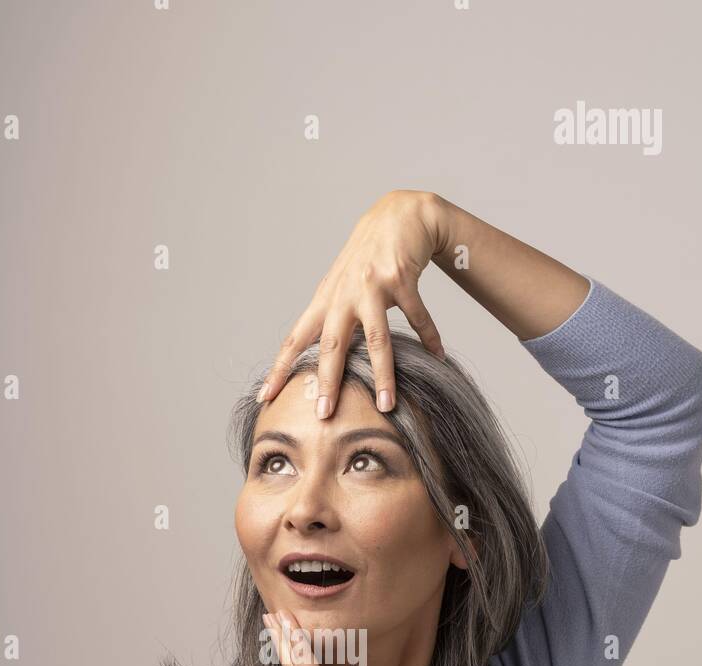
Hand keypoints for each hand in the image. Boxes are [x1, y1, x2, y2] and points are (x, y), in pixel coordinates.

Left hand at [257, 189, 447, 418]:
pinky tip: (437, 356)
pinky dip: (429, 337)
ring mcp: (371, 285)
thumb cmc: (367, 258)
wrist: (399, 214)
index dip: (279, 369)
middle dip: (327, 381)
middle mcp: (343, 293)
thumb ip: (332, 320)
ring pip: (376, 338)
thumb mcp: (341, 287)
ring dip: (382, 374)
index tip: (265, 397)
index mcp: (325, 300)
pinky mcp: (400, 277)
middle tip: (324, 414)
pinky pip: (417, 316)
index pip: (295, 339)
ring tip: (386, 405)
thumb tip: (321, 362)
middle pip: (331, 344)